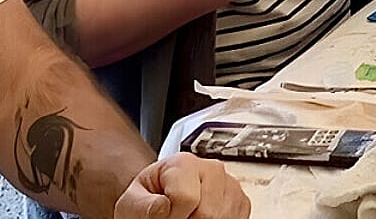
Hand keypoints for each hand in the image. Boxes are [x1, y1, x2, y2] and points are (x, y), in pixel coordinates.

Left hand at [114, 153, 249, 218]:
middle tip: (176, 216)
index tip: (164, 213)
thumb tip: (164, 206)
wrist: (160, 199)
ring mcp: (229, 186)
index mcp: (183, 163)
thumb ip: (145, 205)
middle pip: (207, 213)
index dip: (172, 214)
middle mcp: (211, 170)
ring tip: (188, 215)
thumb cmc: (149, 199)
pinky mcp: (241, 203)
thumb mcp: (134, 200)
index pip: (185, 198)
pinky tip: (202, 217)